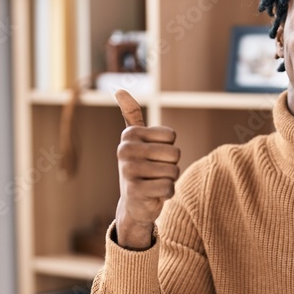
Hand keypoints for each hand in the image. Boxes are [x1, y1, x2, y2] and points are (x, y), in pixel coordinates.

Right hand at [114, 90, 180, 249]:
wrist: (134, 204)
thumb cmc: (141, 168)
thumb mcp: (137, 141)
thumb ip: (131, 116)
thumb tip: (119, 90)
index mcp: (130, 135)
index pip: (171, 136)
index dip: (169, 149)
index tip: (154, 156)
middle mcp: (125, 150)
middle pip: (174, 154)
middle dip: (171, 166)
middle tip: (155, 173)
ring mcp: (128, 170)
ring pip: (173, 171)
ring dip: (169, 180)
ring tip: (153, 182)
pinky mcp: (135, 191)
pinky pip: (169, 187)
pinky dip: (167, 193)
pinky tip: (154, 194)